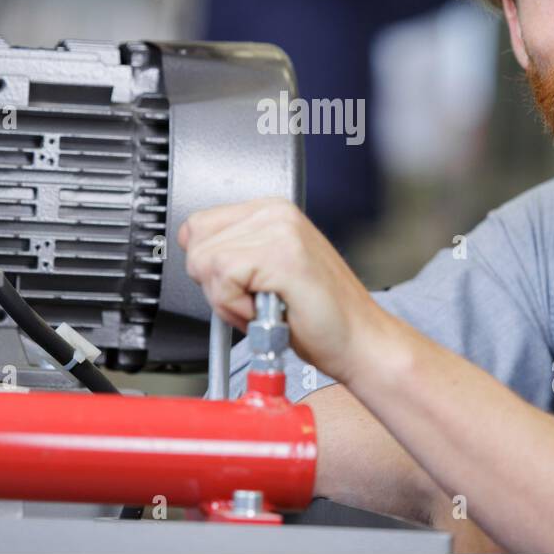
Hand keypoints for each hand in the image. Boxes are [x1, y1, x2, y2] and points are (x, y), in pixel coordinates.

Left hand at [177, 197, 387, 382]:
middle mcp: (275, 213)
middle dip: (214, 285)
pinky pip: (224, 278)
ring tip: (263, 307)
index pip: (198, 225)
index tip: (238, 286)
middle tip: (254, 301)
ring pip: (206, 262)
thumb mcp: (266, 273)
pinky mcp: (282, 255)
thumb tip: (193, 256)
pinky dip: (237, 307)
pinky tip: (267, 311)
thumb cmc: (317, 317)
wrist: (359, 341)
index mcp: (270, 212)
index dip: (208, 266)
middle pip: (196, 244)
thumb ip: (234, 255)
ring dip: (227, 299)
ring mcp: (280, 230)